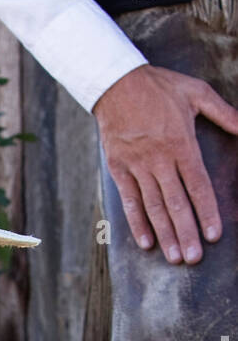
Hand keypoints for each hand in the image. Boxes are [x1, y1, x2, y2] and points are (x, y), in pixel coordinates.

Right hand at [92, 64, 237, 264]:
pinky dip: (137, 222)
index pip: (198, 185)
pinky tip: (146, 242)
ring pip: (153, 206)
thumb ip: (224, 113)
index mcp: (181, 143)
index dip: (206, 212)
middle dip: (186, 232)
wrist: (116, 83)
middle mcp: (159, 159)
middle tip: (194, 258)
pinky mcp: (119, 168)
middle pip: (176, 203)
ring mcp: (137, 166)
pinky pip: (129, 200)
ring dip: (164, 234)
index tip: (213, 235)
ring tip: (174, 258)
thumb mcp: (196, 92)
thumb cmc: (160, 87)